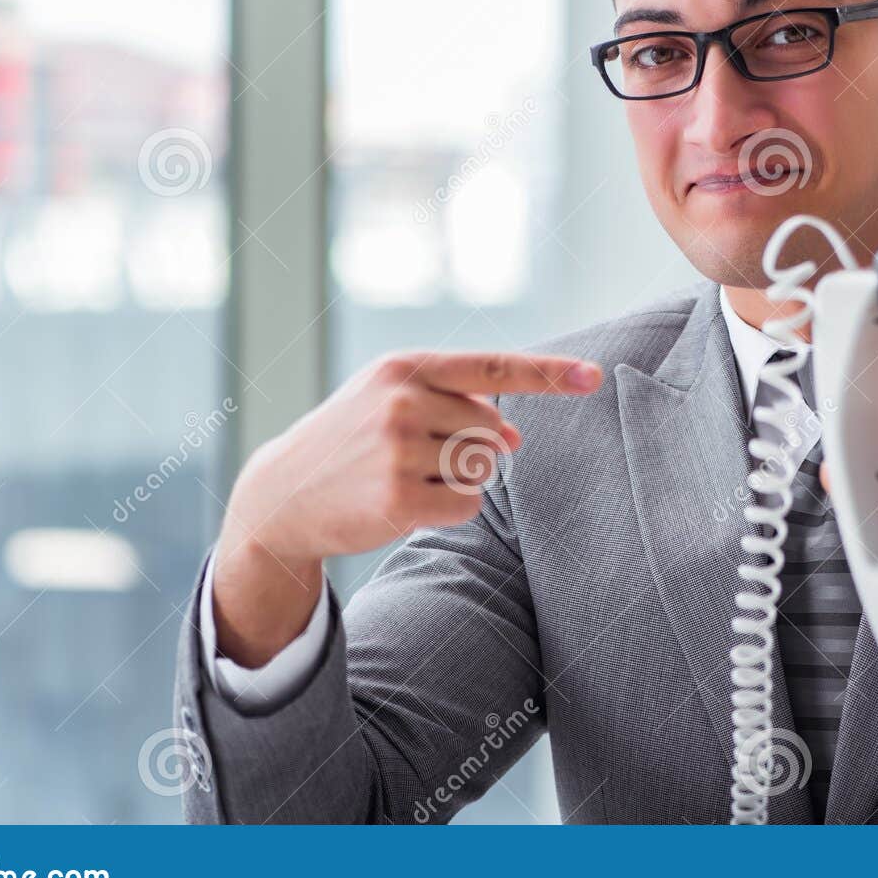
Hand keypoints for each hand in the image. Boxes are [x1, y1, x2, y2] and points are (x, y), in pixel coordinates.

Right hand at [212, 350, 600, 665]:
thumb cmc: (351, 441)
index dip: (549, 374)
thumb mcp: (391, 400)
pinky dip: (449, 510)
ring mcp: (399, 449)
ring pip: (480, 470)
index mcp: (404, 367)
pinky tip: (404, 504)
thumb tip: (515, 434)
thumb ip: (456, 403)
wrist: (283, 493)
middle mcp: (402, 400)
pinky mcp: (399, 498)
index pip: (492, 367)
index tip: (593, 376)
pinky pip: (466, 506)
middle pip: (492, 429)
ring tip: (402, 477)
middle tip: (413, 456)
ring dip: (456, 480)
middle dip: (470, 448)